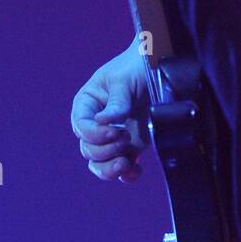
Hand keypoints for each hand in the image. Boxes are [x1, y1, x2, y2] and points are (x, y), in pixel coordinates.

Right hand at [71, 41, 150, 182]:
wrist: (159, 67)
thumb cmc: (136, 67)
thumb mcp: (124, 80)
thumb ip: (116, 102)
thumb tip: (102, 121)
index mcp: (88, 104)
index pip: (81, 127)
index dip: (94, 134)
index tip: (115, 130)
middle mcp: (96, 124)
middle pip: (89, 149)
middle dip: (106, 149)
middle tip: (126, 137)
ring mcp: (112, 137)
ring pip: (100, 164)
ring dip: (111, 168)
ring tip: (127, 162)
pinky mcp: (130, 147)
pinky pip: (121, 168)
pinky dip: (126, 174)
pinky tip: (136, 171)